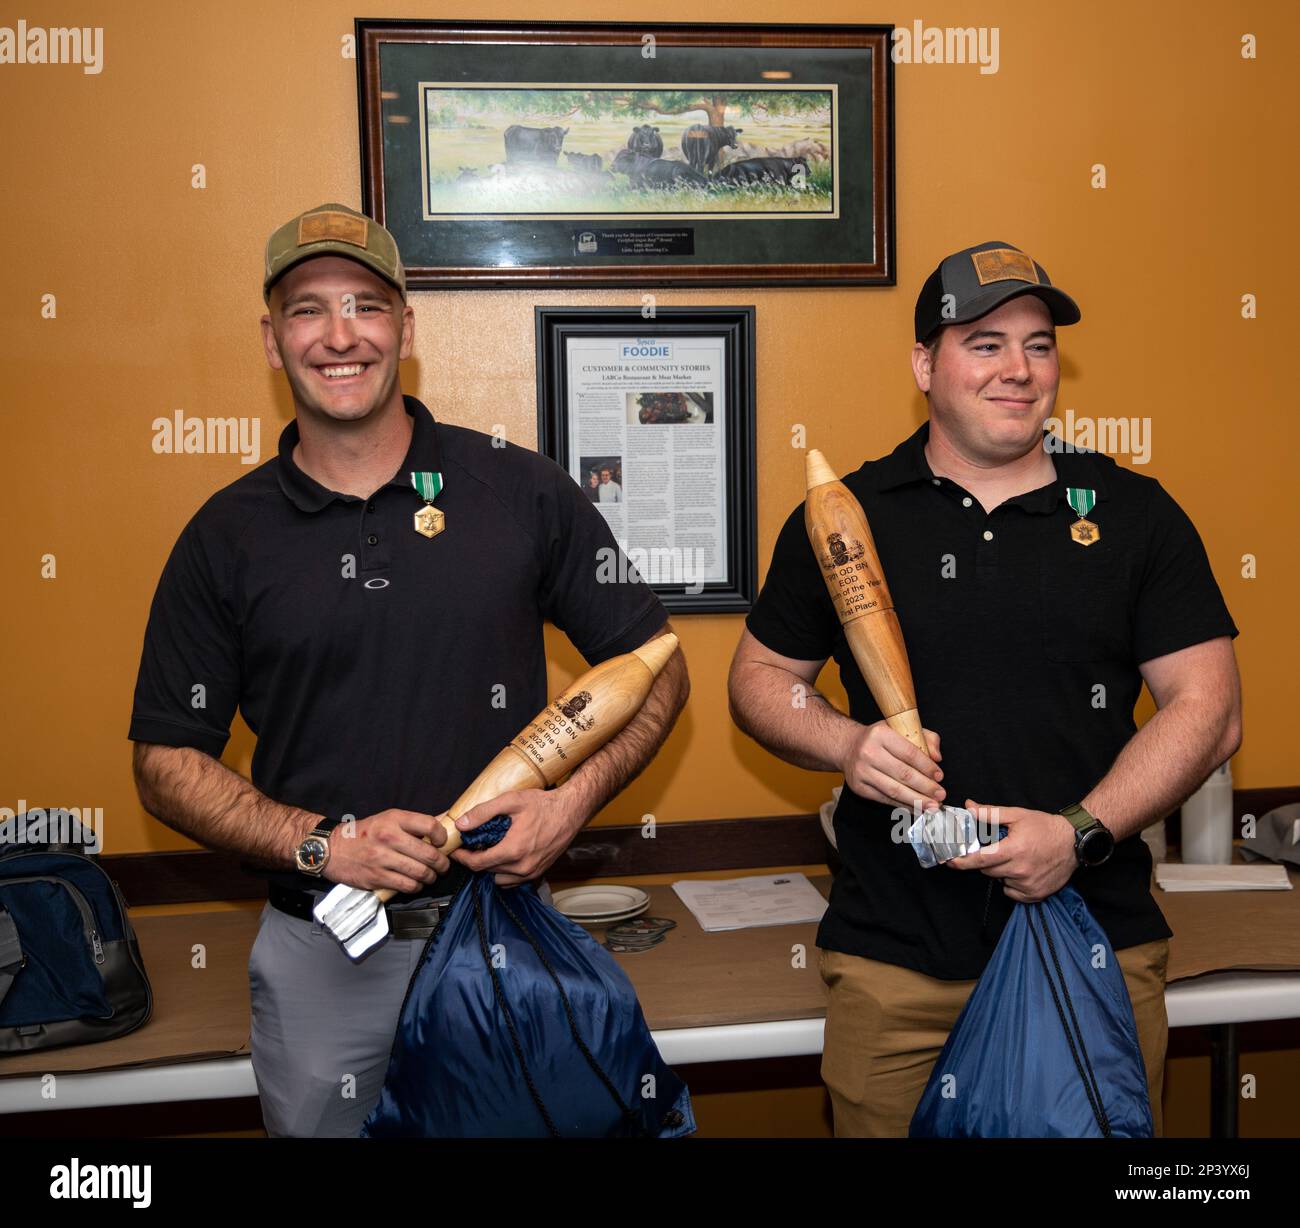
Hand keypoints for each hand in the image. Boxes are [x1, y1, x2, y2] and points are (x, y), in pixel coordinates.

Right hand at [322, 808, 450, 893]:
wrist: (331, 849)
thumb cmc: (364, 833)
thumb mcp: (388, 819)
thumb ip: (415, 823)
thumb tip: (445, 820)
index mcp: (394, 819)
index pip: (430, 825)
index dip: (442, 836)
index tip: (442, 843)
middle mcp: (389, 837)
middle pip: (429, 854)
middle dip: (442, 863)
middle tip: (442, 865)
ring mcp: (382, 859)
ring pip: (421, 873)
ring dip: (431, 877)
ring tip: (430, 875)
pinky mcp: (376, 878)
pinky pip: (407, 886)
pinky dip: (416, 887)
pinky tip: (415, 883)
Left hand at [449, 788, 585, 885]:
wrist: (571, 811)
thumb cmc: (543, 804)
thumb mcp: (511, 801)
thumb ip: (483, 812)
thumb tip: (461, 824)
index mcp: (513, 851)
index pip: (477, 864)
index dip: (462, 858)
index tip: (455, 851)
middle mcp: (522, 867)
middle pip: (487, 871)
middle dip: (476, 859)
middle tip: (472, 844)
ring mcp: (532, 872)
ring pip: (499, 878)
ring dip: (491, 867)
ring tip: (491, 849)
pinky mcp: (538, 872)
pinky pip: (513, 880)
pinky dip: (505, 871)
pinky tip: (506, 854)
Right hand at [840, 722, 944, 810]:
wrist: (847, 746)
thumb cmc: (878, 739)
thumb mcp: (900, 728)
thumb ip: (924, 738)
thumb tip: (936, 757)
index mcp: (880, 734)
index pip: (909, 753)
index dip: (927, 767)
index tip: (939, 776)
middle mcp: (869, 752)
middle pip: (903, 774)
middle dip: (926, 787)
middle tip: (940, 795)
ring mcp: (862, 771)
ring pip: (894, 790)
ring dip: (916, 800)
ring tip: (932, 805)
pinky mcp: (859, 787)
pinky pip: (885, 799)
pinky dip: (903, 805)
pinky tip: (915, 808)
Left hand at [944, 798, 1076, 902]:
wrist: (1074, 842)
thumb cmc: (1045, 827)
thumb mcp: (1017, 815)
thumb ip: (990, 813)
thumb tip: (969, 807)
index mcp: (1013, 850)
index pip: (980, 860)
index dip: (962, 862)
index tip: (949, 862)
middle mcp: (1020, 870)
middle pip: (988, 870)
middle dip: (987, 861)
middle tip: (999, 850)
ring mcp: (1029, 884)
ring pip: (1000, 881)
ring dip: (1001, 871)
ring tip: (1016, 858)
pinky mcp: (1036, 894)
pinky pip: (1013, 892)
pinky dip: (1012, 883)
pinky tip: (1023, 870)